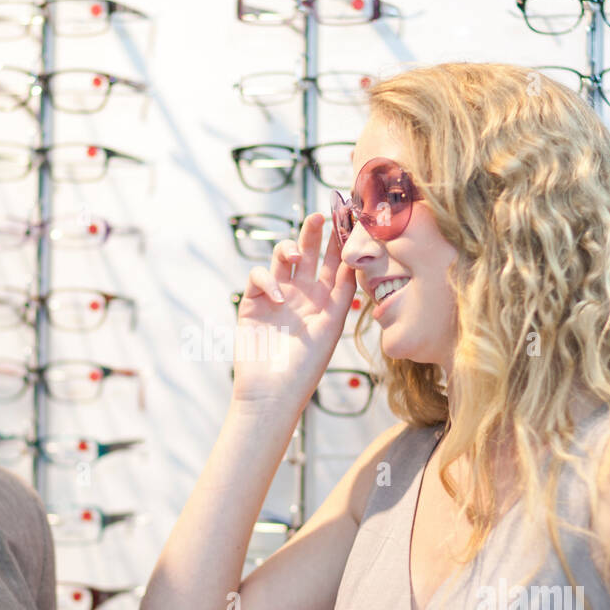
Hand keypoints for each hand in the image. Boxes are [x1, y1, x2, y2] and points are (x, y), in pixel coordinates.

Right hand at [233, 212, 356, 410]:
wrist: (273, 393)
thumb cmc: (306, 367)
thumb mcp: (332, 327)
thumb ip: (343, 293)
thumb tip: (357, 258)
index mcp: (326, 301)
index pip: (336, 264)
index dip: (340, 242)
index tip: (348, 221)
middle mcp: (303, 295)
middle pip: (310, 254)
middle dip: (314, 234)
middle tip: (321, 216)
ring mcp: (277, 296)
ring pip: (282, 258)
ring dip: (290, 247)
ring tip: (296, 255)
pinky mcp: (253, 302)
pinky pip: (259, 276)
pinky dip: (267, 280)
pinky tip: (278, 297)